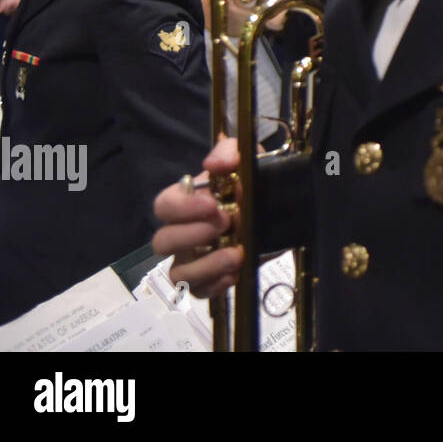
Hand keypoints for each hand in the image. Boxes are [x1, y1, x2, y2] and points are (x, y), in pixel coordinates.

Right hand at [152, 136, 243, 299]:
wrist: (281, 209)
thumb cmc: (252, 183)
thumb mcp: (247, 159)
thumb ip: (229, 152)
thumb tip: (213, 165)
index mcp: (186, 202)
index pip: (163, 205)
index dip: (183, 208)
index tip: (213, 204)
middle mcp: (183, 232)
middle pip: (161, 242)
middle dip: (192, 235)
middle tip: (226, 224)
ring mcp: (193, 258)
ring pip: (176, 273)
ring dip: (205, 265)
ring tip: (235, 254)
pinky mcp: (211, 278)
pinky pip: (199, 291)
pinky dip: (215, 285)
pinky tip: (235, 272)